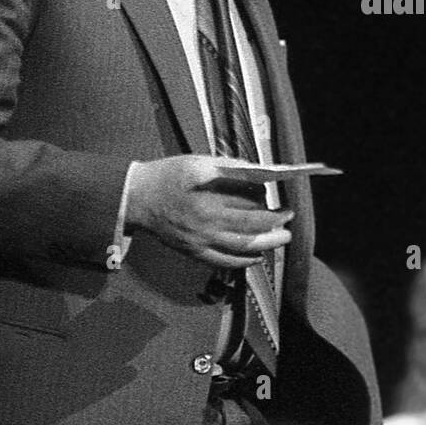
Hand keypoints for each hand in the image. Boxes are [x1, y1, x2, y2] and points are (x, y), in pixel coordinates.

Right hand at [125, 155, 292, 268]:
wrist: (136, 198)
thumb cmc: (168, 176)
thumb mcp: (197, 163)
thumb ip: (229, 169)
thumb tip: (258, 175)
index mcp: (207, 200)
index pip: (249, 207)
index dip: (270, 208)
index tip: (283, 204)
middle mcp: (205, 224)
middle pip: (249, 230)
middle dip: (275, 226)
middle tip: (289, 221)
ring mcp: (199, 241)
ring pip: (240, 248)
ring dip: (266, 245)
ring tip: (281, 239)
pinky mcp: (193, 252)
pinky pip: (223, 262)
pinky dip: (243, 261)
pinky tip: (255, 256)